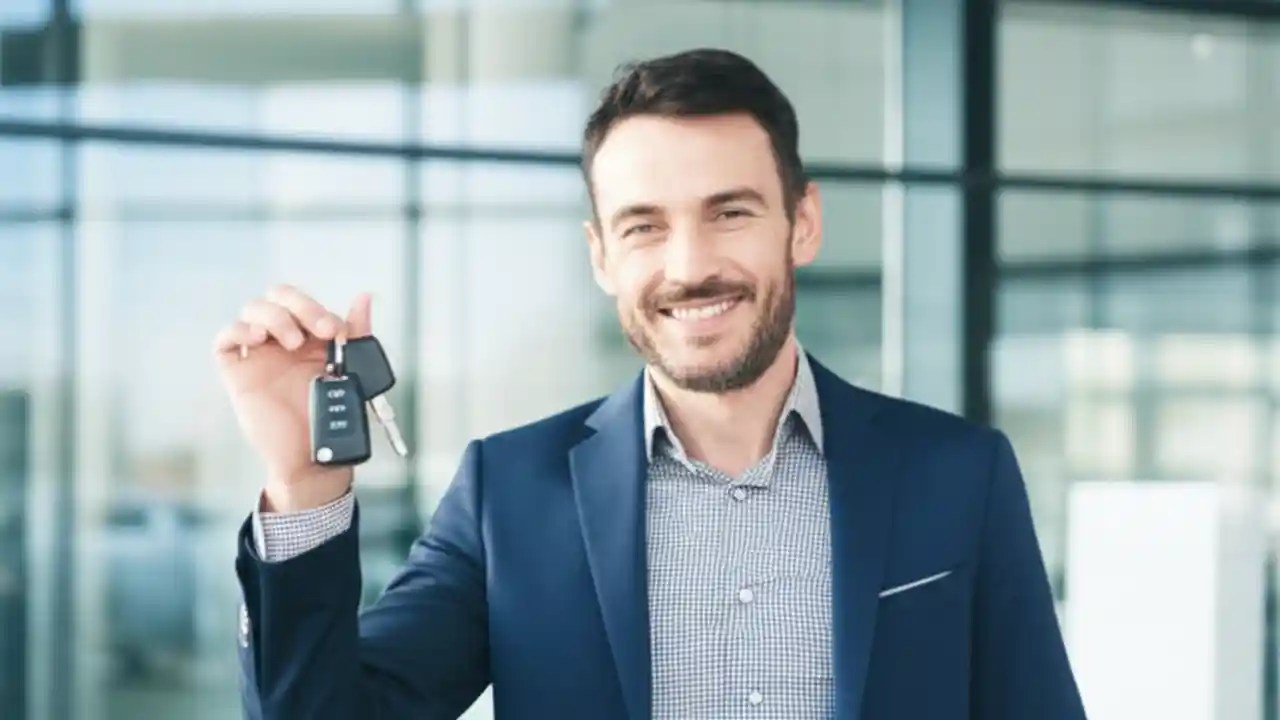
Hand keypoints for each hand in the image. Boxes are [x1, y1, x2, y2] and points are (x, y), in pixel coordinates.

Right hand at [213, 285, 371, 511]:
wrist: (313, 455)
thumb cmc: (330, 416)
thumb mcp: (350, 369)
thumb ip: (357, 334)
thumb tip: (364, 297)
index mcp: (309, 337)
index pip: (301, 302)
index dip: (316, 309)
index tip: (334, 330)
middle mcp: (282, 340)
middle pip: (276, 298)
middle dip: (299, 305)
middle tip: (319, 329)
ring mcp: (259, 354)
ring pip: (252, 311)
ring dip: (274, 316)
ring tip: (292, 342)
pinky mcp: (239, 373)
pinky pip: (225, 340)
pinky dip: (238, 330)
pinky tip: (257, 338)